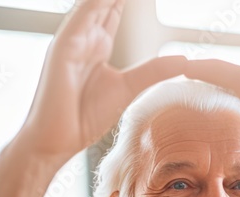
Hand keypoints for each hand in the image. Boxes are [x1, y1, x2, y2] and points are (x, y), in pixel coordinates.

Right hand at [18, 0, 186, 163]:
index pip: (116, 6)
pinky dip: (93, 3)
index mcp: (97, 42)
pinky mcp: (63, 48)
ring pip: (94, 2)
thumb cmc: (84, 116)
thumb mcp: (128, 88)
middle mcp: (83, 35)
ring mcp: (71, 39)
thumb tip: (183, 59)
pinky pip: (80, 17)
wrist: (56, 140)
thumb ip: (153, 71)